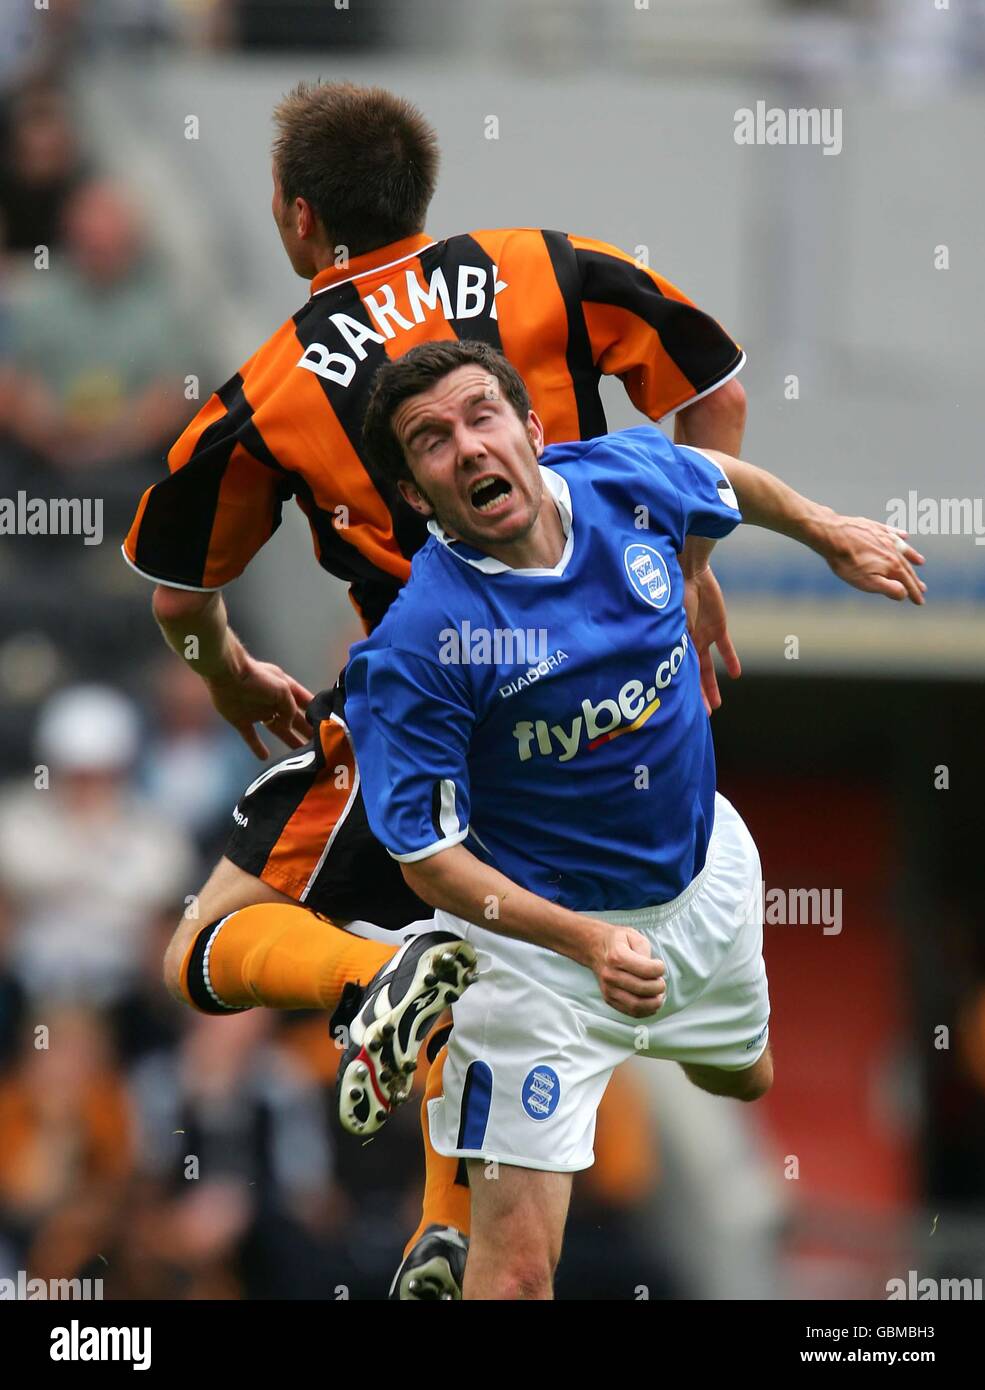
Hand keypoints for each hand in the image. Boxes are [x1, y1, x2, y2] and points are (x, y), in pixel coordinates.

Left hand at [206, 654, 314, 757]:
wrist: (227, 675)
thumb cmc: (258, 679)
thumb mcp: (283, 690)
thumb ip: (290, 709)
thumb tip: (289, 726)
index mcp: (286, 689)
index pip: (305, 702)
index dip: (316, 713)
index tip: (328, 726)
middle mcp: (273, 701)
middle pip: (293, 719)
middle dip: (305, 730)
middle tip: (318, 745)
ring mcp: (257, 711)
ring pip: (276, 729)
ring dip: (287, 739)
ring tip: (300, 754)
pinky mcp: (241, 720)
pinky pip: (252, 736)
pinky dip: (257, 747)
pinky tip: (265, 757)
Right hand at [587, 923, 666, 1018]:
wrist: (595, 948)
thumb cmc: (618, 942)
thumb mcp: (633, 936)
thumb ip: (645, 951)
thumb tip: (653, 970)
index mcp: (617, 956)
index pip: (646, 970)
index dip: (659, 969)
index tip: (660, 966)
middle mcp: (610, 975)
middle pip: (643, 988)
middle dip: (659, 987)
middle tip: (661, 981)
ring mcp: (608, 989)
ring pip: (637, 1005)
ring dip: (654, 1003)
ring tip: (658, 994)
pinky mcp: (609, 999)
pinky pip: (631, 1012)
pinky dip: (646, 1011)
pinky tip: (651, 1002)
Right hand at [683, 565, 740, 714]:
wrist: (689, 571)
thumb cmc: (673, 594)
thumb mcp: (670, 623)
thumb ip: (672, 644)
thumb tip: (667, 670)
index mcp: (673, 643)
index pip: (678, 673)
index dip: (682, 691)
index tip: (683, 708)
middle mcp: (687, 643)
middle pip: (693, 675)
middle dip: (697, 695)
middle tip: (702, 714)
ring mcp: (703, 635)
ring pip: (707, 667)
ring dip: (711, 686)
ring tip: (716, 705)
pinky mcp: (718, 627)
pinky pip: (725, 648)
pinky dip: (731, 660)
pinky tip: (736, 675)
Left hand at [815, 514, 925, 603]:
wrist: (833, 536)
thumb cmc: (847, 562)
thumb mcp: (866, 582)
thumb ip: (887, 588)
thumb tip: (904, 593)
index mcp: (892, 566)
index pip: (907, 583)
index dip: (914, 593)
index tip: (920, 602)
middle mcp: (893, 551)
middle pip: (907, 568)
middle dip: (915, 580)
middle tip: (923, 589)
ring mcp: (885, 537)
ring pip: (903, 549)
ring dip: (912, 556)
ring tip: (921, 562)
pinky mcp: (875, 528)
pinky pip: (892, 532)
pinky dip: (900, 535)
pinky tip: (905, 535)